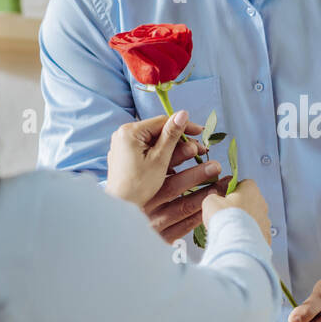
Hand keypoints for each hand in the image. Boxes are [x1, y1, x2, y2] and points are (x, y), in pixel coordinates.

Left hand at [107, 112, 221, 240]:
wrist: (120, 207)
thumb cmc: (138, 185)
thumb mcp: (160, 159)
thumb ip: (172, 135)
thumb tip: (183, 114)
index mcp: (130, 132)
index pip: (162, 121)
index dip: (183, 126)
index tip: (200, 132)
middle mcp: (124, 134)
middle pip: (158, 131)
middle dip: (180, 140)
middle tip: (200, 148)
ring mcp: (124, 146)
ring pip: (154, 142)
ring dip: (173, 148)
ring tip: (192, 155)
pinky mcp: (126, 156)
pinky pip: (147, 150)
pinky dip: (161, 155)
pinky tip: (176, 163)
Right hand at [203, 179, 270, 244]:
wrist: (237, 243)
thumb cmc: (226, 219)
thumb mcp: (211, 201)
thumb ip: (213, 195)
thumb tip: (214, 196)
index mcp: (250, 189)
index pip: (242, 184)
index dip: (230, 191)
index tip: (222, 198)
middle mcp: (262, 203)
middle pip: (248, 201)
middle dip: (237, 207)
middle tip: (224, 215)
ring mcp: (266, 220)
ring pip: (253, 218)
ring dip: (244, 222)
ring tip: (230, 230)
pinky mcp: (267, 236)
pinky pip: (256, 233)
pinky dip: (248, 235)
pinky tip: (238, 239)